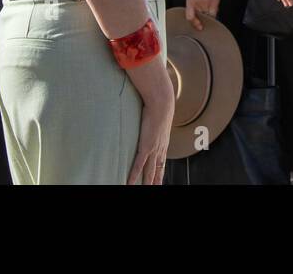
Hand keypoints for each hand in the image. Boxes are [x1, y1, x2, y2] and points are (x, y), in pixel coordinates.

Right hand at [127, 56, 174, 184]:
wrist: (162, 102)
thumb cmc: (160, 105)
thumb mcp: (158, 116)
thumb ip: (154, 119)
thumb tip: (151, 115)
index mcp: (163, 143)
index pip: (162, 162)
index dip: (160, 172)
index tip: (159, 180)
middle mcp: (160, 149)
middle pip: (158, 170)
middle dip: (156, 181)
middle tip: (155, 188)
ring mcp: (153, 149)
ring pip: (149, 171)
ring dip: (147, 182)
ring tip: (145, 190)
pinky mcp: (146, 147)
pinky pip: (138, 165)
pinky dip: (133, 175)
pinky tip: (129, 183)